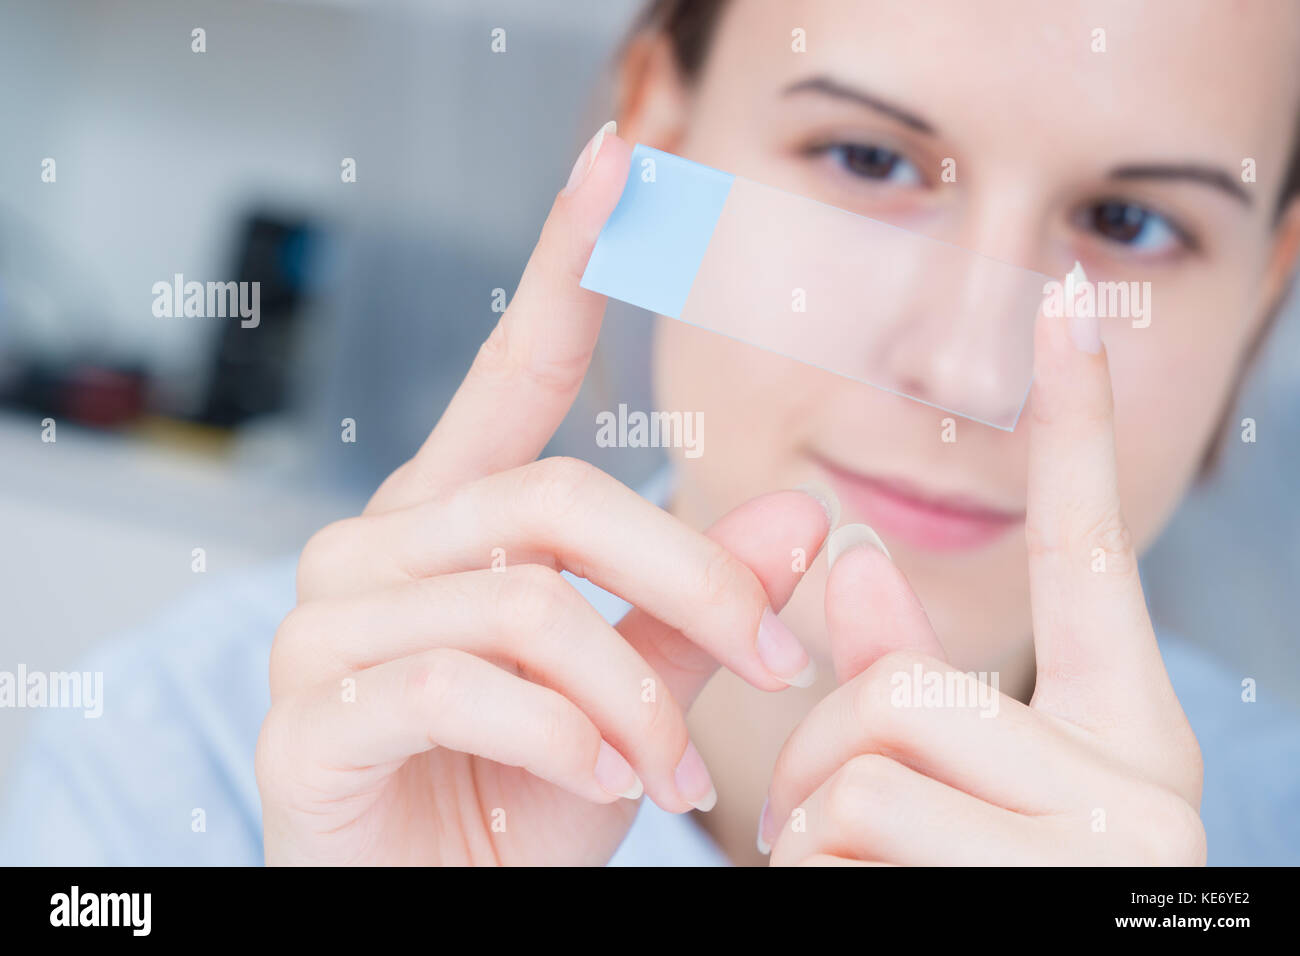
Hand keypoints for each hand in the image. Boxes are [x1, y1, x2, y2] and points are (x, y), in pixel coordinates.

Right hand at [256, 125, 831, 864]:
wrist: (424, 911)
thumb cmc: (521, 799)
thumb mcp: (633, 693)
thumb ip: (700, 605)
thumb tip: (805, 516)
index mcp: (451, 519)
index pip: (514, 369)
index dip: (563, 258)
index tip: (617, 156)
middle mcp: (374, 546)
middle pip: (562, 497)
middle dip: (696, 577)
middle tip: (782, 659)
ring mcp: (327, 624)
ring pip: (526, 601)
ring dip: (638, 693)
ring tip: (680, 773)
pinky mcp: (310, 714)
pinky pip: (465, 687)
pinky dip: (565, 738)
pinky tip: (611, 784)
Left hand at [762, 278, 1205, 865]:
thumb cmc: (970, 906)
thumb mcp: (948, 796)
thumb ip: (906, 675)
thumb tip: (855, 549)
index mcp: (1127, 736)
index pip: (1097, 551)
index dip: (1077, 424)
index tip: (1068, 300)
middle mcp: (1144, 783)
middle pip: (904, 686)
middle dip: (825, 752)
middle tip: (823, 823)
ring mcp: (1101, 849)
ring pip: (861, 766)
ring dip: (811, 830)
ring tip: (849, 877)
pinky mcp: (1041, 895)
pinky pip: (845, 841)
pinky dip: (813, 879)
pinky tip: (860, 909)